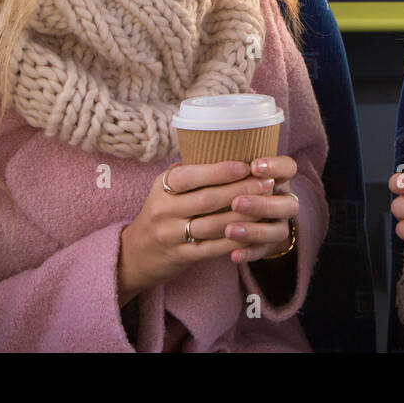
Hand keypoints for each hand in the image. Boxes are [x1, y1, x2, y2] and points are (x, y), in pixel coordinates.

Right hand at [117, 161, 277, 305]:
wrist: (137, 253)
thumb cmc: (162, 211)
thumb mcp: (165, 188)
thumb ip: (190, 172)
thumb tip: (226, 146)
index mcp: (162, 187)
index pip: (189, 176)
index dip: (218, 171)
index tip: (246, 165)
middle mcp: (163, 210)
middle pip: (206, 200)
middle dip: (239, 190)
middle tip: (267, 183)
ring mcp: (170, 235)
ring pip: (212, 225)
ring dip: (242, 216)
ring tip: (266, 206)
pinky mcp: (180, 256)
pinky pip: (211, 249)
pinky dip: (233, 240)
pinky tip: (253, 232)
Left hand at [226, 155, 299, 263]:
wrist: (240, 215)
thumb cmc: (231, 185)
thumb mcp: (234, 172)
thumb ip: (228, 166)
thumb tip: (203, 148)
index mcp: (278, 178)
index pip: (288, 168)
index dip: (275, 166)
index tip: (253, 166)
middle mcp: (284, 201)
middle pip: (287, 203)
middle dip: (261, 204)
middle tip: (236, 203)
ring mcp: (280, 225)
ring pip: (277, 230)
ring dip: (253, 230)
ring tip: (229, 230)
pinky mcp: (270, 246)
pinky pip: (264, 252)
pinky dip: (249, 253)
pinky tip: (233, 256)